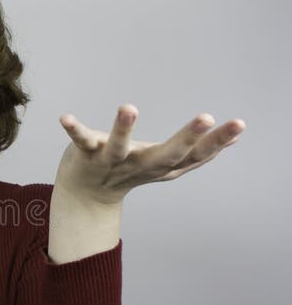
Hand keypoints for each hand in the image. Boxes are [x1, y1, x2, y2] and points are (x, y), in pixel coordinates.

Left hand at [54, 104, 246, 204]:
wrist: (85, 197)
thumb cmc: (129, 170)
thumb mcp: (166, 163)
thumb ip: (198, 152)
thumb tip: (236, 139)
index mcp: (162, 165)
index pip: (195, 155)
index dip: (217, 142)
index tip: (239, 124)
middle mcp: (139, 165)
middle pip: (166, 155)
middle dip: (187, 137)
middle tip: (206, 116)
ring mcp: (112, 162)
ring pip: (118, 148)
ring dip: (123, 128)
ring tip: (129, 107)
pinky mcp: (86, 155)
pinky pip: (80, 141)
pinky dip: (73, 130)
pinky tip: (65, 117)